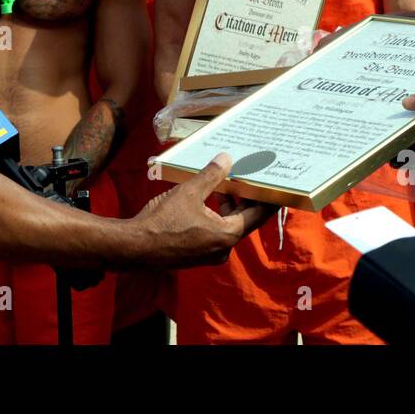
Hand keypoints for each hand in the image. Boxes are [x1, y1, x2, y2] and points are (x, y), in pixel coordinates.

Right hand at [134, 154, 275, 267]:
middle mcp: (223, 248)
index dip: (268, 200)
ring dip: (230, 207)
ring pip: (227, 227)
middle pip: (243, 221)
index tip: (279, 187)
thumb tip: (227, 158)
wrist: (135, 247)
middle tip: (251, 178)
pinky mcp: (197, 255)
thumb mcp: (189, 192)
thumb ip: (211, 175)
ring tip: (227, 184)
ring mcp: (209, 254)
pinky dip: (217, 217)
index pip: (258, 216)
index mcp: (227, 235)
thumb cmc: (163, 220)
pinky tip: (207, 201)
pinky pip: (214, 233)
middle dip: (247, 200)